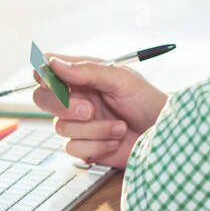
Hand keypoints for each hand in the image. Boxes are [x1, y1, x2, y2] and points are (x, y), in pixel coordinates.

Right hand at [32, 54, 167, 168]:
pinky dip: (96, 145)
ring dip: (93, 129)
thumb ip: (87, 71)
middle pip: (43, 99)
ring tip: (119, 127)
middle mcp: (77, 98)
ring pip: (60, 126)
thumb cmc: (148, 102)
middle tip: (88, 110)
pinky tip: (115, 141)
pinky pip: (72, 147)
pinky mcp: (84, 146)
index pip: (48, 69)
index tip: (55, 82)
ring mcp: (79, 123)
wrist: (166, 138)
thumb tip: (54, 62)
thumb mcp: (121, 80)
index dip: (44, 74)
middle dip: (63, 106)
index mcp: (83, 75)